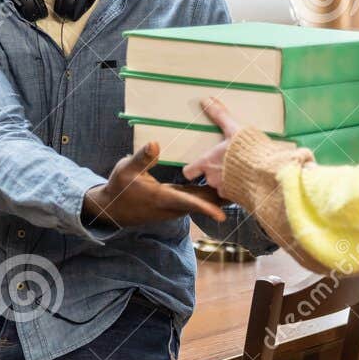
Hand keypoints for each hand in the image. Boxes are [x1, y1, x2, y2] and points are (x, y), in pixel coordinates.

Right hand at [84, 142, 226, 227]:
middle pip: (203, 203)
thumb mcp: (126, 169)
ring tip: (239, 183)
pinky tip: (218, 183)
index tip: (222, 215)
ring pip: (201, 202)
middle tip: (244, 189)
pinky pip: (196, 200)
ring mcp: (175, 207)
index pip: (188, 203)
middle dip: (222, 198)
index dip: (205, 209)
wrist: (114, 209)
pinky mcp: (176, 204)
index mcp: (162, 198)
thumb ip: (142, 158)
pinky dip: (208, 194)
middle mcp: (173, 206)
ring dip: (217, 195)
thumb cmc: (120, 188)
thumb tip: (155, 144)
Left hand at [180, 97, 242, 191]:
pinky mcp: (239, 198)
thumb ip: (219, 115)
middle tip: (227, 164)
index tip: (196, 167)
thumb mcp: (233, 129)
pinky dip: (241, 188)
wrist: (266, 172)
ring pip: (222, 187)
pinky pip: (236, 194)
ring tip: (241, 171)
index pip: (189, 172)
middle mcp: (212, 179)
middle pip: (208, 178)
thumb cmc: (248, 151)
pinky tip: (250, 180)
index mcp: (207, 162)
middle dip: (217, 173)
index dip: (192, 169)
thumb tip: (206, 100)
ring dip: (229, 181)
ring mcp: (225, 190)